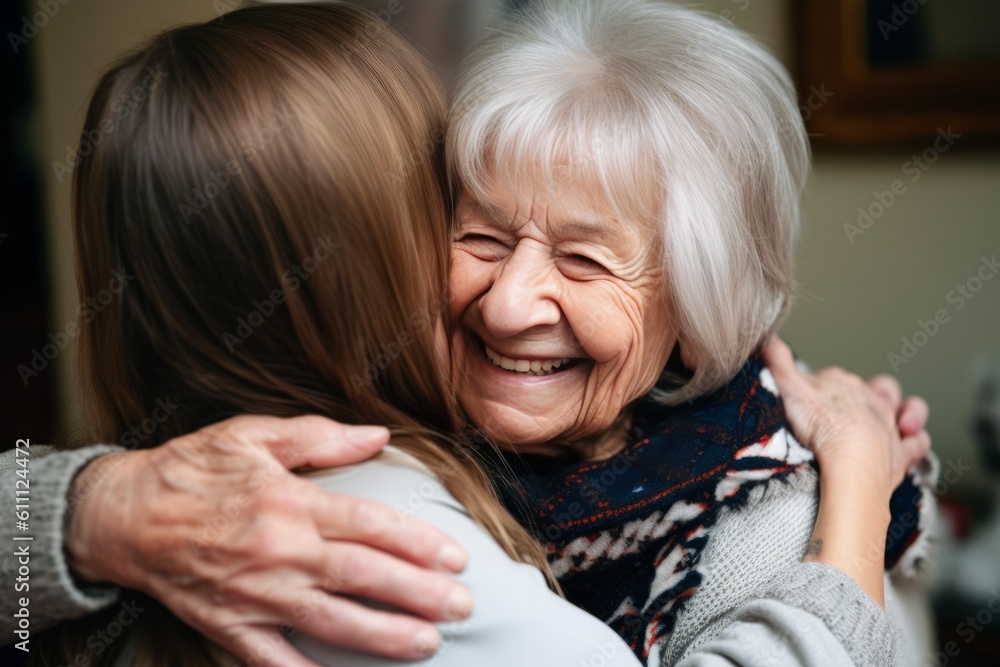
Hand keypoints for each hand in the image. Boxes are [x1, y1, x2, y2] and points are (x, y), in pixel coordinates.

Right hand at [65, 415, 471, 665]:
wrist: (122, 515)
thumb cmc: (191, 470)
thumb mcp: (253, 434)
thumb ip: (320, 436)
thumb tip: (379, 434)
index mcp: (289, 502)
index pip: (370, 524)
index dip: (417, 542)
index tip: (454, 555)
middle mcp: (279, 551)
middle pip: (363, 576)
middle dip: (419, 592)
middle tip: (462, 604)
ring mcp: (255, 594)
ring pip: (332, 621)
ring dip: (384, 635)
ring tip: (428, 643)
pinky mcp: (230, 626)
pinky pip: (274, 661)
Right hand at [763, 338, 932, 606]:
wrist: (851, 460)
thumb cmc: (822, 424)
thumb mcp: (790, 387)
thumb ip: (778, 361)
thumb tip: (766, 337)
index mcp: (843, 383)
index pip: (833, 379)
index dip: (822, 389)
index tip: (807, 401)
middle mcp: (870, 400)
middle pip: (873, 389)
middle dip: (866, 396)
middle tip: (845, 415)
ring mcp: (889, 425)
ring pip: (907, 409)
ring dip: (905, 413)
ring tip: (895, 424)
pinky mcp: (902, 452)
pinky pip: (917, 442)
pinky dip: (914, 441)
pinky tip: (906, 443)